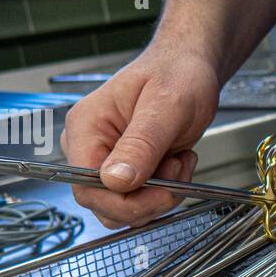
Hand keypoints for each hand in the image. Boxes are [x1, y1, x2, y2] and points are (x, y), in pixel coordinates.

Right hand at [60, 42, 220, 227]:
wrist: (190, 68)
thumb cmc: (177, 74)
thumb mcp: (166, 106)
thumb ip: (142, 144)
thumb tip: (116, 181)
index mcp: (86, 128)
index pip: (88, 187)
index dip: (125, 202)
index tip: (163, 192)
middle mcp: (88, 147)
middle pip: (105, 204)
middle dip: (149, 199)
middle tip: (177, 169)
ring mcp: (106, 160)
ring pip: (125, 208)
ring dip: (160, 196)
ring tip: (179, 161)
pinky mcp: (126, 170)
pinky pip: (139, 201)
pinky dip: (165, 191)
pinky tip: (178, 163)